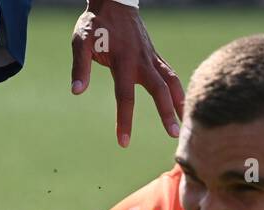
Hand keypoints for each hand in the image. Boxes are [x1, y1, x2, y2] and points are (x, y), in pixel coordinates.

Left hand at [70, 0, 184, 146]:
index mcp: (123, 61)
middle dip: (166, 113)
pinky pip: (171, 75)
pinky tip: (183, 105)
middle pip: (159, 91)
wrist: (114, 2)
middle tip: (174, 135)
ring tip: (186, 122)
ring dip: (180, 102)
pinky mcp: (155, 56)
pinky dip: (179, 90)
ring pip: (172, 82)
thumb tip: (77, 90)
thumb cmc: (95, 24)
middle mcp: (142, 61)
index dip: (124, 120)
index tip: (123, 142)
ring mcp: (151, 58)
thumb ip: (80, 66)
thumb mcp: (81, 41)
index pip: (124, 96)